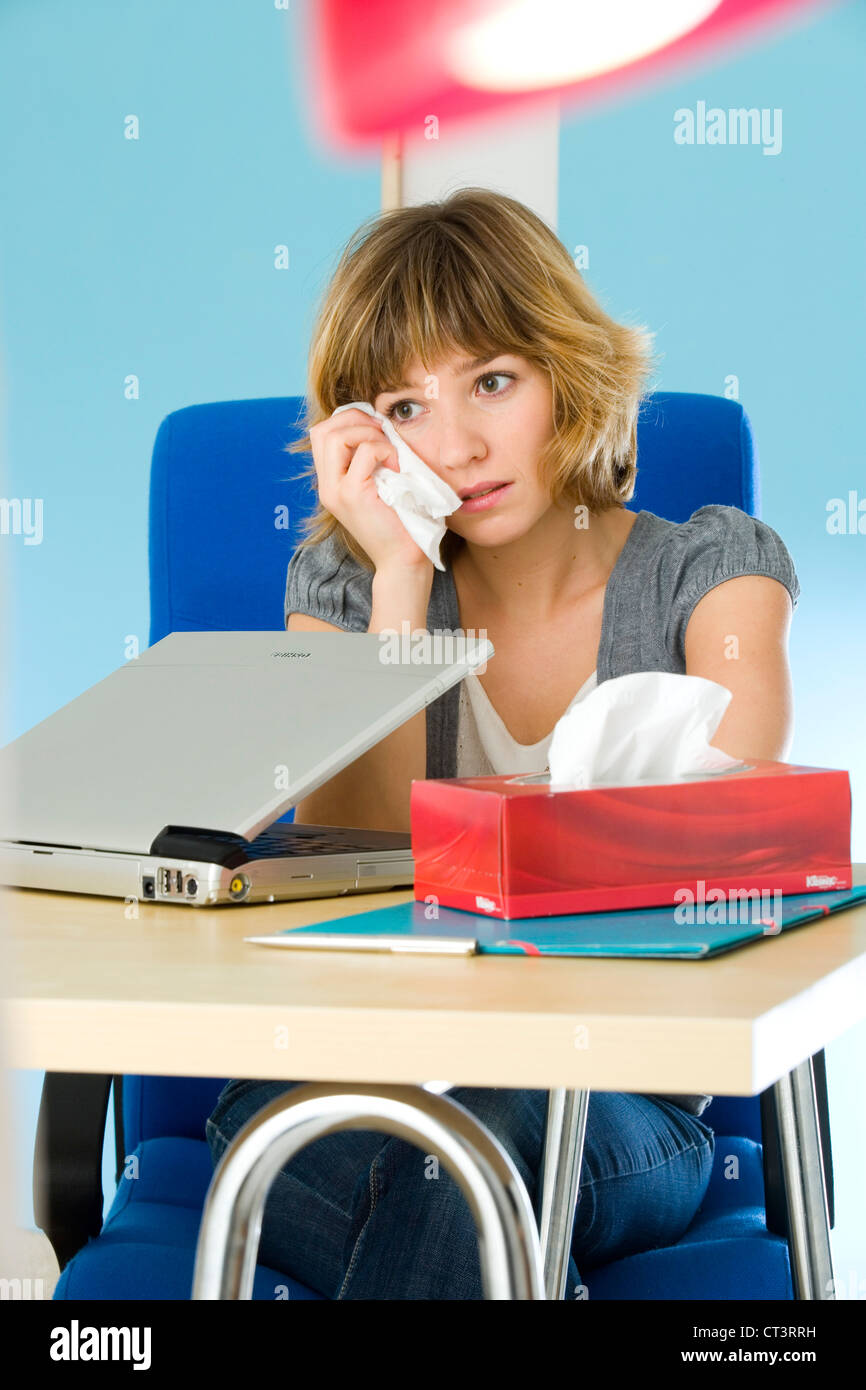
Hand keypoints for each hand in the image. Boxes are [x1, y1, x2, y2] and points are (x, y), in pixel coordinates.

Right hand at [309, 409, 434, 575]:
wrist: (402, 560)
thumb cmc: (399, 522)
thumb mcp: (379, 485)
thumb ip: (369, 461)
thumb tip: (379, 424)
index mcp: (330, 482)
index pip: (321, 433)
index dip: (347, 419)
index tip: (376, 428)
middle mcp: (327, 486)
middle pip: (323, 430)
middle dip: (355, 420)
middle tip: (383, 434)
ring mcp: (336, 491)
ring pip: (336, 436)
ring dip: (369, 434)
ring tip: (390, 452)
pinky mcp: (353, 494)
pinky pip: (365, 451)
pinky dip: (385, 450)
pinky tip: (398, 468)